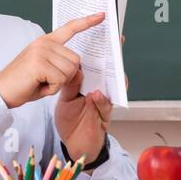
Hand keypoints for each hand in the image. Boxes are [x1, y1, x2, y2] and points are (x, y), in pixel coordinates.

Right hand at [0, 13, 104, 109]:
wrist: (0, 91)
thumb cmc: (22, 84)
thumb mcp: (45, 71)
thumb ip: (61, 65)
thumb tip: (79, 68)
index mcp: (45, 42)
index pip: (69, 28)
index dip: (86, 22)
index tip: (101, 15)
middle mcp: (44, 43)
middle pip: (75, 61)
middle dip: (65, 76)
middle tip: (46, 80)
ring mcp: (41, 51)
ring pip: (70, 71)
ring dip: (58, 84)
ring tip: (40, 82)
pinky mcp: (39, 63)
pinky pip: (60, 80)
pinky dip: (51, 89)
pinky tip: (38, 85)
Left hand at [57, 32, 122, 162]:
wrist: (74, 144)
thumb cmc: (70, 120)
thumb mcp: (66, 99)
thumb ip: (70, 84)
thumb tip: (74, 68)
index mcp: (88, 84)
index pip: (94, 66)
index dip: (100, 52)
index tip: (103, 35)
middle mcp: (99, 91)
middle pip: (108, 73)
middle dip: (112, 59)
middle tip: (114, 45)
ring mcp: (103, 103)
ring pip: (112, 88)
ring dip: (108, 78)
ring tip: (103, 70)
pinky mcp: (105, 117)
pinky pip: (106, 107)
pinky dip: (102, 100)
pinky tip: (96, 95)